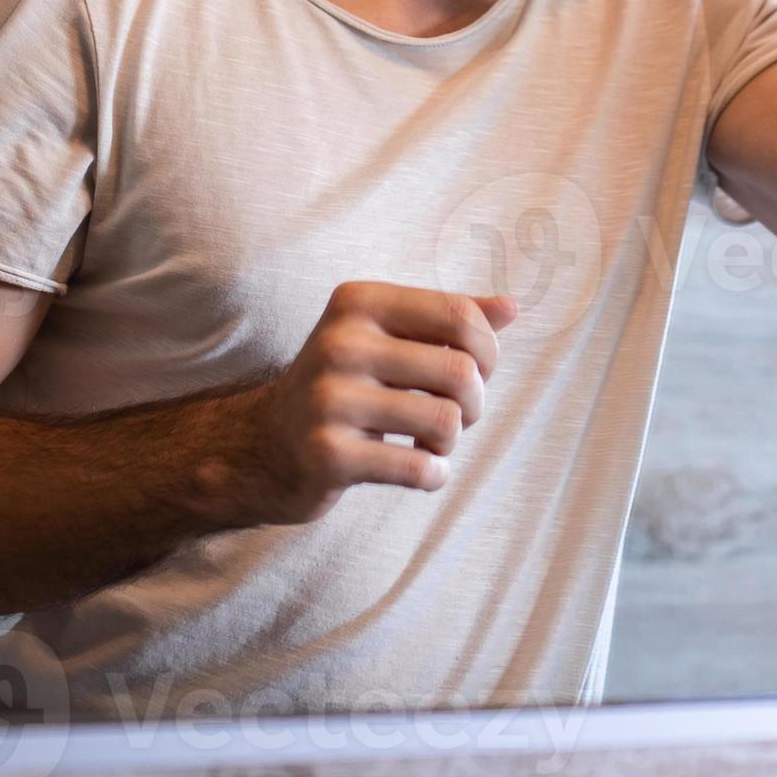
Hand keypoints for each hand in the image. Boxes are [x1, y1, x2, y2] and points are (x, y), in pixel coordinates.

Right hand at [243, 281, 515, 523]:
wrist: (263, 445)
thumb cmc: (345, 384)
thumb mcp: (387, 336)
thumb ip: (448, 318)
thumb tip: (512, 307)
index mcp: (359, 301)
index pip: (461, 315)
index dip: (489, 350)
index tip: (476, 372)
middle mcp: (340, 343)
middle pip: (461, 372)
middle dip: (474, 403)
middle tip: (455, 415)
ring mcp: (330, 400)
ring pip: (445, 422)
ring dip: (451, 442)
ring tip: (432, 443)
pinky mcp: (328, 455)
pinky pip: (419, 469)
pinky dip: (434, 476)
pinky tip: (420, 470)